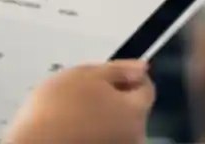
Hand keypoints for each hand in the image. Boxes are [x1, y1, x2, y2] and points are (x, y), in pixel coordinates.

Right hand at [4, 61, 155, 143]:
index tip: (110, 72)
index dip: (130, 76)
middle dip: (115, 97)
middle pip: (132, 110)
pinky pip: (104, 138)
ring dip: (102, 115)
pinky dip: (93, 130)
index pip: (147, 89)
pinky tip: (72, 125)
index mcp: (135, 113)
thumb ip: (119, 69)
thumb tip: (142, 67)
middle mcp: (133, 137)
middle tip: (86, 90)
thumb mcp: (87, 75)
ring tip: (74, 109)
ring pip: (116, 125)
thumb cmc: (58, 108)